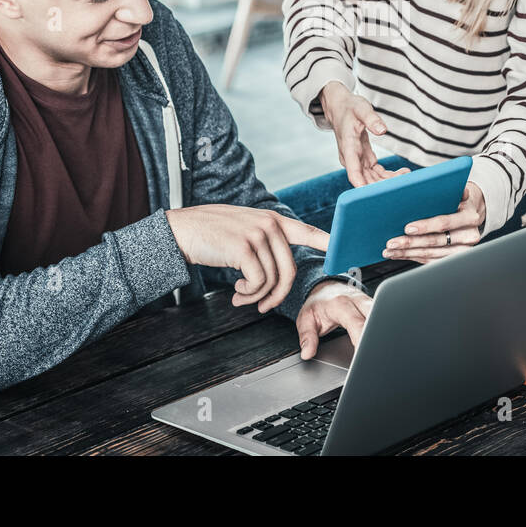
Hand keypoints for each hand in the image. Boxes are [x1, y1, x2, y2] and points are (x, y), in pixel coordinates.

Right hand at [166, 205, 327, 312]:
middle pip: (290, 271)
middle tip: (262, 306)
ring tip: (242, 298)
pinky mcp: (245, 247)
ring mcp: (258, 234)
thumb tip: (281, 270)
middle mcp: (270, 224)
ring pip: (273, 280)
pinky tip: (237, 292)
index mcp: (273, 220)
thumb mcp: (244, 229)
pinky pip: (258, 283)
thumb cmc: (211, 234)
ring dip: (257, 297)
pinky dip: (249, 294)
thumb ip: (265, 241)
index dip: (328, 242)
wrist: (182, 231)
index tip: (343, 251)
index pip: (308, 231)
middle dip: (278, 295)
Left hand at [295, 280, 373, 359]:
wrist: (326, 288)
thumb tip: (307, 353)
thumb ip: (307, 337)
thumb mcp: (305, 319)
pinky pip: (381, 317)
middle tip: (371, 355)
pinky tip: (377, 341)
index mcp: (340, 304)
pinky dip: (380, 329)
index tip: (361, 355)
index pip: (356, 323)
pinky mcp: (374, 306)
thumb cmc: (318, 303)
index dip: (361, 340)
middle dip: (375, 337)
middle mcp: (357, 301)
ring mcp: (368, 302)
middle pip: (375, 318)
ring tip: (374, 351)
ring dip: (379, 333)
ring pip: (381, 317)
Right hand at [319, 81, 410, 187]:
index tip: (373, 194)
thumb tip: (382, 130)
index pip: (353, 172)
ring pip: (372, 178)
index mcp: (348, 147)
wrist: (340, 108)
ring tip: (406, 176)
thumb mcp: (361, 108)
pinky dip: (388, 175)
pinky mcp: (363, 160)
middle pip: (365, 179)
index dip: (362, 185)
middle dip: (382, 184)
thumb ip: (372, 119)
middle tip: (403, 181)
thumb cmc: (350, 107)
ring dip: (388, 181)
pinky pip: (376, 173)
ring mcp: (357, 161)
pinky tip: (402, 173)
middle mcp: (351, 158)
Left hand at [384, 182, 486, 263]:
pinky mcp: (453, 258)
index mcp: (470, 218)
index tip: (407, 228)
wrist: (472, 213)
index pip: (444, 223)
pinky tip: (398, 254)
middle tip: (392, 242)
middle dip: (411, 243)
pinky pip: (430, 260)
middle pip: (435, 242)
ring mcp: (462, 250)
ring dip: (407, 253)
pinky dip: (412, 257)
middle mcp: (469, 236)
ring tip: (390, 250)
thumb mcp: (459, 192)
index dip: (425, 226)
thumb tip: (438, 184)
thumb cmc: (461, 201)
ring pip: (431, 254)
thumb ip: (450, 190)